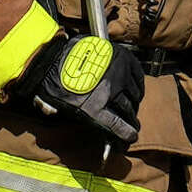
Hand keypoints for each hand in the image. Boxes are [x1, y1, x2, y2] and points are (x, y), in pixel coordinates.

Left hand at [19, 34, 143, 143]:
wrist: (53, 54)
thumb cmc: (54, 80)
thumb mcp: (59, 105)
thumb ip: (69, 115)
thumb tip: (62, 118)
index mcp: (94, 108)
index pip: (120, 127)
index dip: (127, 134)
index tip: (131, 137)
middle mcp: (110, 92)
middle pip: (129, 110)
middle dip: (131, 118)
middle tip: (131, 121)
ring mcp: (118, 74)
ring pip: (135, 94)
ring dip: (133, 101)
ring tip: (130, 103)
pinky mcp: (123, 58)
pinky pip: (138, 76)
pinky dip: (138, 85)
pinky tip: (133, 88)